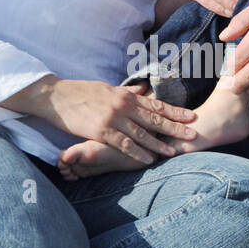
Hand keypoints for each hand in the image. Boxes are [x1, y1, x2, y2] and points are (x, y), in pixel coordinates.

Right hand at [26, 77, 196, 165]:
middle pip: (154, 118)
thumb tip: (142, 89)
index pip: (155, 104)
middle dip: (175, 127)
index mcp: (125, 95)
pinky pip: (124, 143)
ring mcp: (113, 118)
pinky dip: (138, 152)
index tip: (191, 116)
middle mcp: (123, 105)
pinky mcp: (101, 130)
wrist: (55, 96)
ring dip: (159, 143)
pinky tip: (149, 159)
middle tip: (192, 134)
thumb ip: (126, 92)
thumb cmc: (80, 92)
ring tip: (174, 151)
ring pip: (142, 133)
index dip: (175, 111)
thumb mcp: (106, 88)